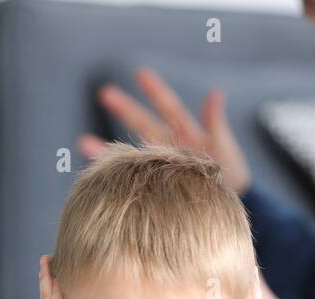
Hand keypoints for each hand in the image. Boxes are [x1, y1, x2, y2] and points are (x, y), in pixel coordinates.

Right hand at [78, 67, 252, 193]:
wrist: (229, 209)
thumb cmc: (232, 177)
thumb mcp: (225, 149)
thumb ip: (215, 123)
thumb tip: (214, 93)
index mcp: (185, 134)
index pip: (168, 107)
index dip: (155, 90)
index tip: (140, 73)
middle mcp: (168, 147)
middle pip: (142, 123)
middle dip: (125, 108)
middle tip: (104, 92)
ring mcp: (159, 167)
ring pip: (130, 153)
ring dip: (107, 148)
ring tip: (83, 143)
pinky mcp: (153, 187)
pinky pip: (130, 180)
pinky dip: (114, 176)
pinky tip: (95, 175)